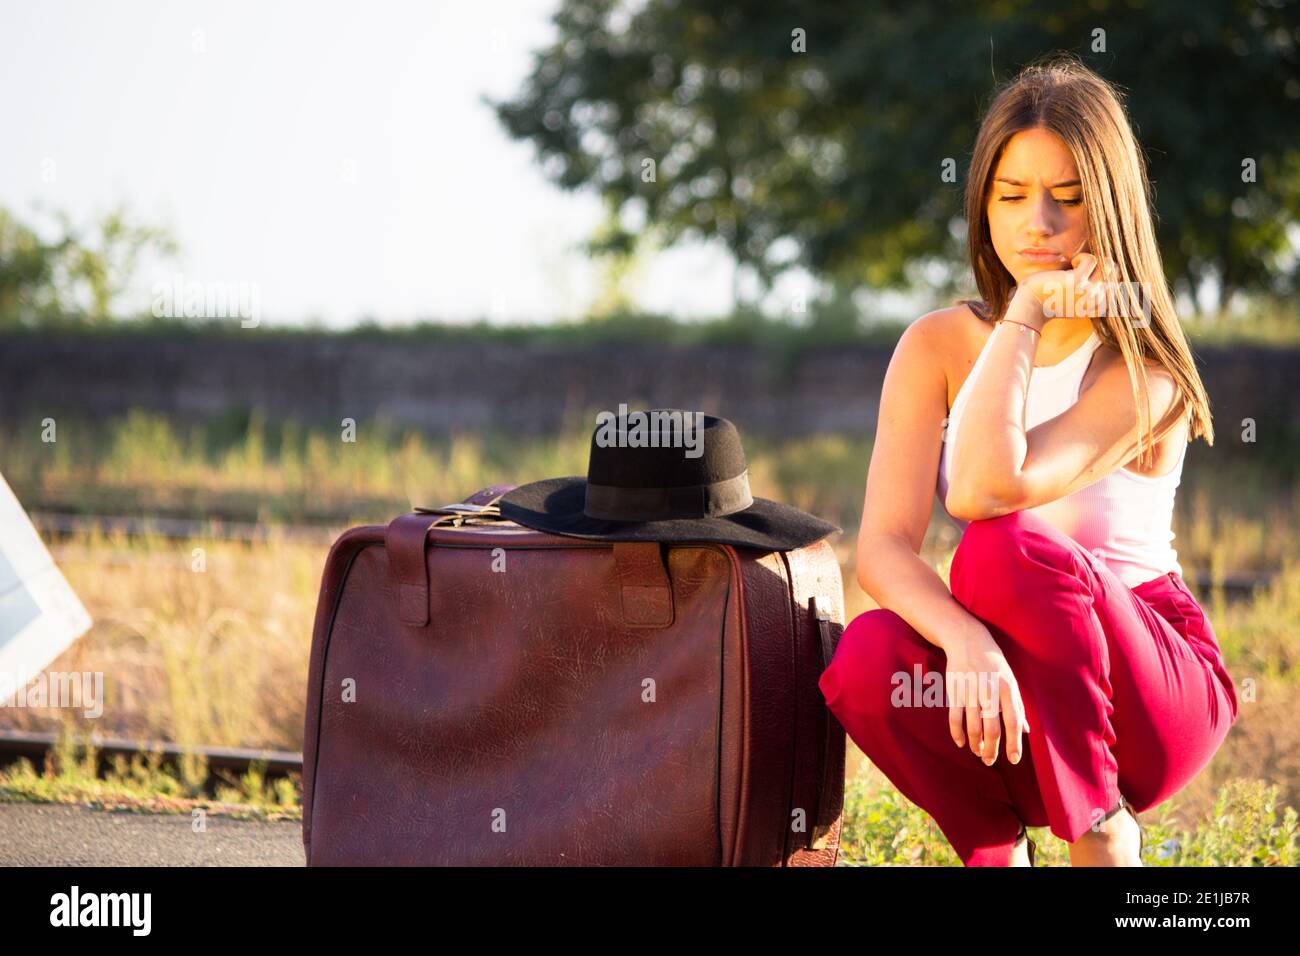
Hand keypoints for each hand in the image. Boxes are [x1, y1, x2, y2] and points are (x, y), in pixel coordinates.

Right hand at [942, 624, 1029, 765]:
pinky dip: (957, 733)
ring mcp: (971, 690)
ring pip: (973, 726)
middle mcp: (990, 690)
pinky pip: (955, 717)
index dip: (1014, 743)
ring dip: (975, 744)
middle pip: (992, 728)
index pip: (1013, 722)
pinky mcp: (955, 690)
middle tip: (990, 761)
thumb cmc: (993, 663)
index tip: (1014, 760)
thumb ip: (1018, 706)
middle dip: (992, 749)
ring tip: (978, 753)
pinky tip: (961, 743)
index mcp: (1008, 688)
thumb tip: (1026, 731)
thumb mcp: (1010, 680)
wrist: (968, 639)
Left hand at [1013, 252, 1114, 321]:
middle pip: (1115, 272)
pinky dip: (1081, 257)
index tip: (1088, 277)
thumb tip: (1113, 268)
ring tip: (1076, 267)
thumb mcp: (1078, 299)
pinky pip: (1091, 259)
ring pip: (1108, 265)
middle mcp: (1096, 300)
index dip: (1108, 274)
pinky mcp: (1077, 282)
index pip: (1119, 285)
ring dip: (1092, 261)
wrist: (1031, 307)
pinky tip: (1071, 265)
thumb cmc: (1052, 300)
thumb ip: (1095, 290)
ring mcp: (1088, 291)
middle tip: (1081, 269)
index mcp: (1098, 306)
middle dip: (1100, 265)